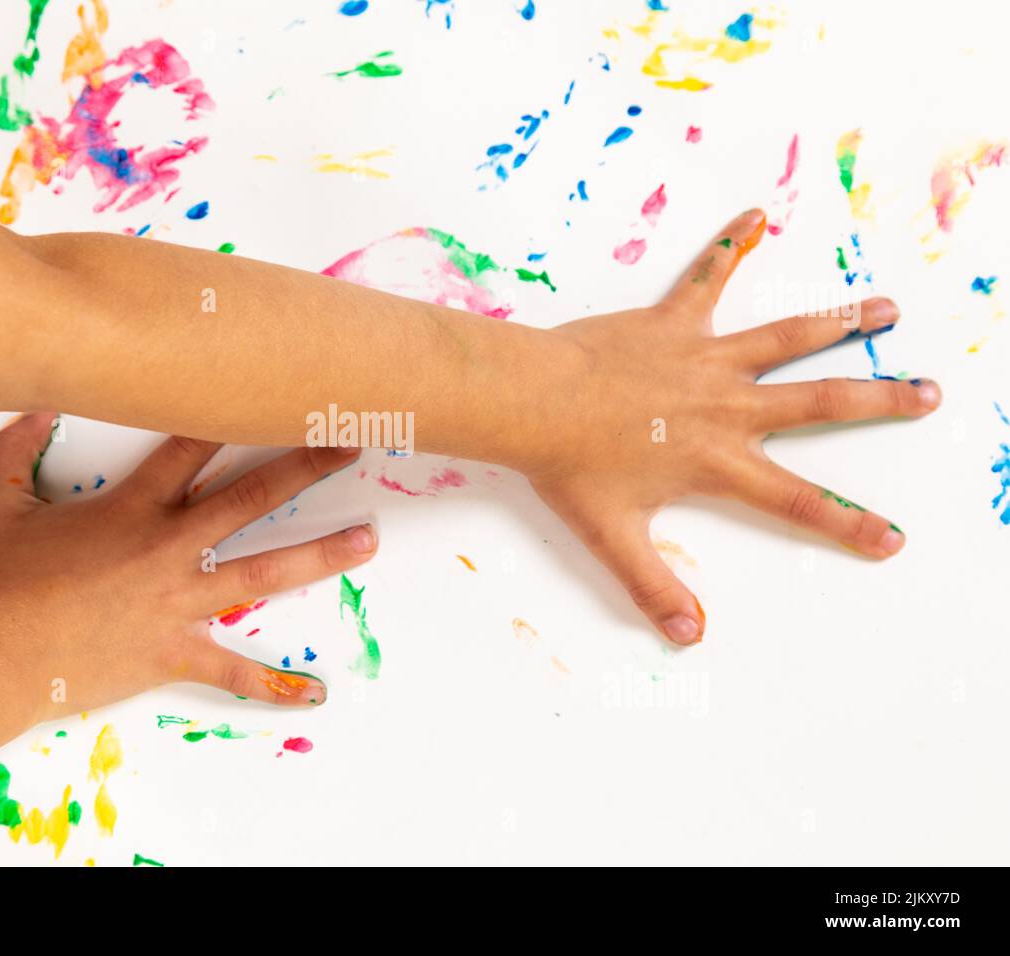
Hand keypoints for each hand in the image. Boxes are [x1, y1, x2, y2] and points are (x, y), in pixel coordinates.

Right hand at [0, 414, 377, 718]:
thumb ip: (17, 451)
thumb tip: (33, 407)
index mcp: (131, 508)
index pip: (189, 447)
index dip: (228, 413)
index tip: (269, 388)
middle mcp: (168, 547)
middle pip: (249, 497)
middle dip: (303, 467)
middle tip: (349, 443)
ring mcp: (179, 600)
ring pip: (263, 571)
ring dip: (319, 554)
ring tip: (366, 538)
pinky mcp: (176, 650)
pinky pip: (232, 671)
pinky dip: (272, 684)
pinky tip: (314, 691)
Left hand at [526, 208, 939, 645]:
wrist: (531, 401)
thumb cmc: (569, 466)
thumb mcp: (613, 538)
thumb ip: (654, 587)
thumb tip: (687, 637)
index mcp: (717, 460)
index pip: (796, 501)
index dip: (846, 522)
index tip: (890, 537)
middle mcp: (725, 406)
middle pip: (819, 405)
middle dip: (878, 403)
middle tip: (926, 395)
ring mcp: (702, 358)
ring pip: (786, 338)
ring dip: (840, 323)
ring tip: (887, 311)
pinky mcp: (670, 321)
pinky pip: (706, 277)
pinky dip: (729, 245)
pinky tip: (754, 216)